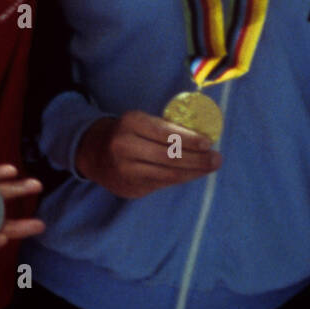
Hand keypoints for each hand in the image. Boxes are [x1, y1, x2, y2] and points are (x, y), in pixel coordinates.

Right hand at [75, 111, 221, 198]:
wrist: (93, 153)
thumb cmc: (126, 132)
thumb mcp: (139, 121)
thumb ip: (164, 127)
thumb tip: (202, 137)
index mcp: (130, 123)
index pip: (165, 132)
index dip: (189, 139)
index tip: (209, 142)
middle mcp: (125, 146)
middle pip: (169, 155)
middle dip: (197, 159)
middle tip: (217, 158)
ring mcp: (126, 170)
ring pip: (168, 173)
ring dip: (194, 171)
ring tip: (210, 167)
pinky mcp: (130, 187)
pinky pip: (162, 183)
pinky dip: (181, 178)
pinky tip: (193, 174)